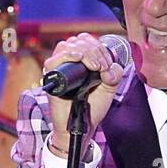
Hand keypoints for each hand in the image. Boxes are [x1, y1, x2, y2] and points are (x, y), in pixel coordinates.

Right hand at [43, 33, 125, 151]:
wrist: (83, 126)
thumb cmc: (92, 107)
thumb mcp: (109, 88)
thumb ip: (114, 74)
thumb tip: (110, 66)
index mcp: (81, 62)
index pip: (86, 40)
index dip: (99, 47)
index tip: (107, 64)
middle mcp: (68, 63)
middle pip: (78, 41)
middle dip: (95, 50)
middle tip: (102, 67)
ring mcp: (59, 70)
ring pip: (67, 46)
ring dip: (86, 52)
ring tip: (95, 68)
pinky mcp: (51, 79)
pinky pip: (53, 60)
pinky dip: (68, 55)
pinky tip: (79, 59)